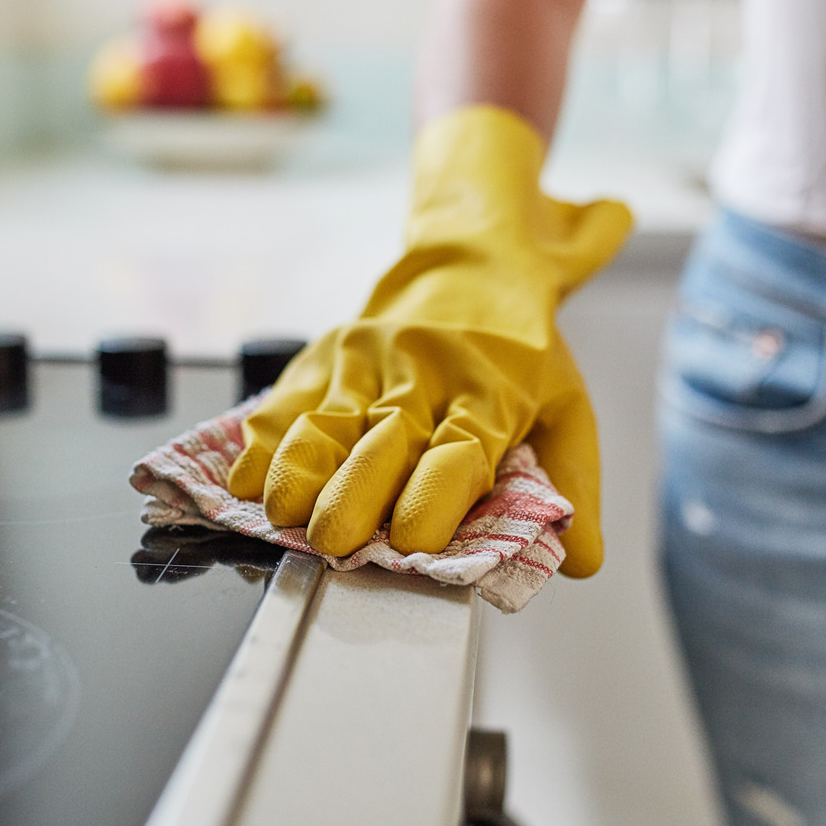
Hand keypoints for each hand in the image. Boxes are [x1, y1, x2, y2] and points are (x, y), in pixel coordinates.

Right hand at [227, 106, 631, 575]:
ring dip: (300, 470)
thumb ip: (571, 483)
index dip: (435, 496)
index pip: (460, 450)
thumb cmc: (518, 351)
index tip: (414, 539)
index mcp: (489, 393)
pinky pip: (287, 403)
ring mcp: (368, 362)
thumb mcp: (566, 405)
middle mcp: (424, 374)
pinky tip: (245, 481)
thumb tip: (581, 563)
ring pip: (326, 421)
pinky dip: (262, 444)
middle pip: (383, 441)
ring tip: (282, 515)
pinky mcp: (326, 357)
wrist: (470, 262)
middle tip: (333, 541)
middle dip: (354, 494)